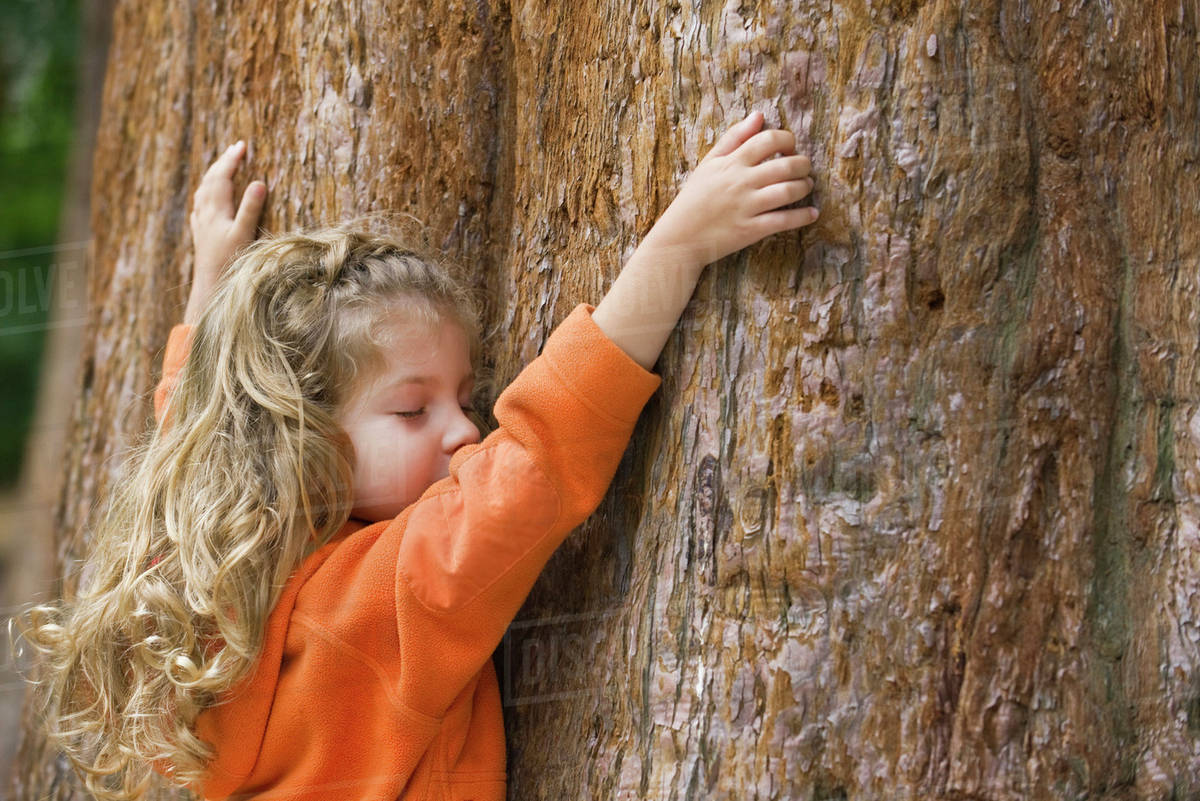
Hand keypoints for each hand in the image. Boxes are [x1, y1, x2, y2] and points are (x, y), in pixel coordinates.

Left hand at [185, 140, 266, 323]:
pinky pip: (200, 205)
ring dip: (213, 175)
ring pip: (203, 191)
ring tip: (221, 166)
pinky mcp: (200, 233)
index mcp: (215, 209)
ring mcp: (200, 223)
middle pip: (211, 180)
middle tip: (235, 149)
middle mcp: (204, 213)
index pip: (222, 176)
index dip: (232, 159)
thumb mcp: (243, 234)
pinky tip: (206, 197)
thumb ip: (250, 208)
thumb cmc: (229, 262)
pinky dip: (205, 193)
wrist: (209, 285)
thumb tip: (259, 182)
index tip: (242, 146)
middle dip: (223, 162)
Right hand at [641, 110, 816, 268]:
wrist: (679, 238)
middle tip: (804, 167)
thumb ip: (734, 138)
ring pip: (788, 191)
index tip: (790, 147)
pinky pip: (784, 221)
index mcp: (731, 163)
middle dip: (803, 164)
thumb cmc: (694, 199)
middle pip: (786, 165)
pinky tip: (812, 213)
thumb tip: (759, 116)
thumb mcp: (709, 163)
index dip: (787, 139)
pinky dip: (803, 216)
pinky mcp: (751, 230)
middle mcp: (741, 182)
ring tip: (806, 186)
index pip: (768, 140)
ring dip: (804, 186)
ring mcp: (747, 207)